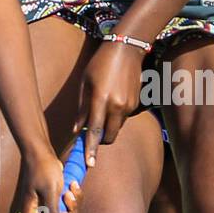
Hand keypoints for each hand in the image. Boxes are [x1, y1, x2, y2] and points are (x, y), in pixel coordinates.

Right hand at [10, 145, 79, 212]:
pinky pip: (68, 212)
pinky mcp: (54, 204)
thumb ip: (51, 212)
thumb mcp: (50, 189)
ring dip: (72, 210)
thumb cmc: (44, 169)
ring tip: (70, 192)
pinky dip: (74, 202)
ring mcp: (46, 211)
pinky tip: (73, 187)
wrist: (43, 153)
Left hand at [76, 40, 144, 167]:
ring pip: (116, 128)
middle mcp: (117, 106)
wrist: (126, 49)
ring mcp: (129, 106)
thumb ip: (82, 109)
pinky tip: (113, 98)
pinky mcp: (136, 104)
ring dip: (108, 127)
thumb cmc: (100, 64)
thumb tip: (77, 130)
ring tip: (102, 107)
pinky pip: (123, 118)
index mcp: (101, 99)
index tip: (89, 163)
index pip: (96, 131)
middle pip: (109, 137)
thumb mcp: (85, 83)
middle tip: (91, 135)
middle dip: (100, 141)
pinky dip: (116, 116)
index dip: (91, 149)